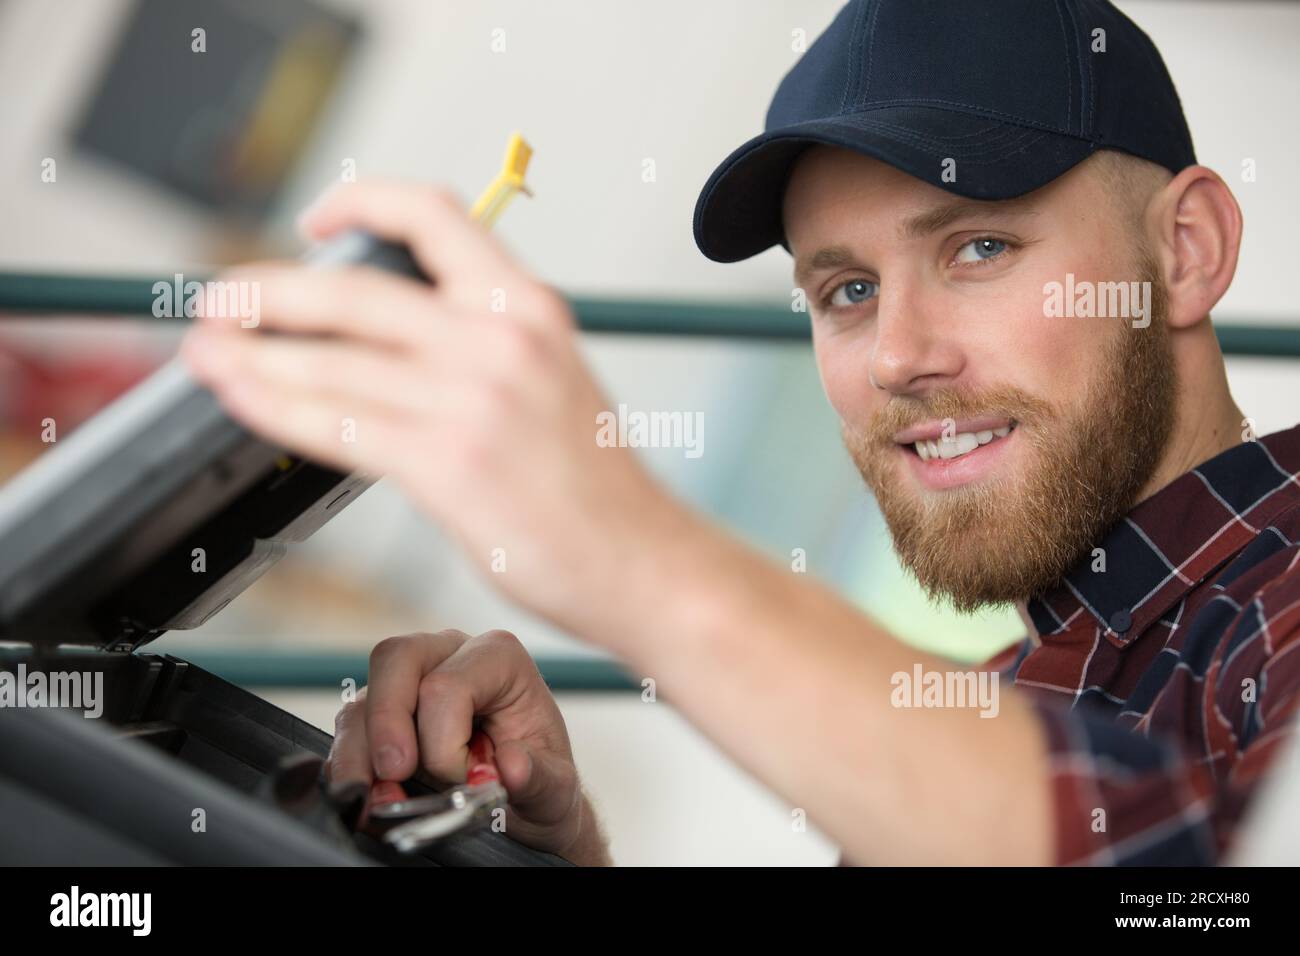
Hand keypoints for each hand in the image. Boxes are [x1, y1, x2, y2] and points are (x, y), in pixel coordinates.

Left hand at [180, 180, 691, 630]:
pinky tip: (242, 399)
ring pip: (331, 358)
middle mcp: (500, 339)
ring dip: (252, 352)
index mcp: (530, 308)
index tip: (318, 223)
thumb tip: (390, 342)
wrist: (644, 560)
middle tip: (222, 300)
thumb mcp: (555, 380)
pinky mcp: (446, 463)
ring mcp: (472, 400)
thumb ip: (482, 347)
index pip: (433, 216)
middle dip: (269, 291)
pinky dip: (273, 405)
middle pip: (355, 289)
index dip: (361, 203)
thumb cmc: (600, 486)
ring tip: (206, 352)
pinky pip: (335, 423)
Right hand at [327, 628, 609, 864]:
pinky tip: (364, 798)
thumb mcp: (555, 787)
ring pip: (364, 698)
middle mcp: (449, 654)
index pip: (449, 683)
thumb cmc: (540, 780)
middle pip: (396, 659)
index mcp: (499, 658)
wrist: (524, 804)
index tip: (462, 781)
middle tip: (397, 774)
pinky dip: (349, 767)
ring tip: (376, 802)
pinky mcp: (383, 714)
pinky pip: (350, 730)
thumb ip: (540, 778)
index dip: (444, 741)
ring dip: (360, 755)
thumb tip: (512, 765)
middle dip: (388, 723)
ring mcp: (411, 682)